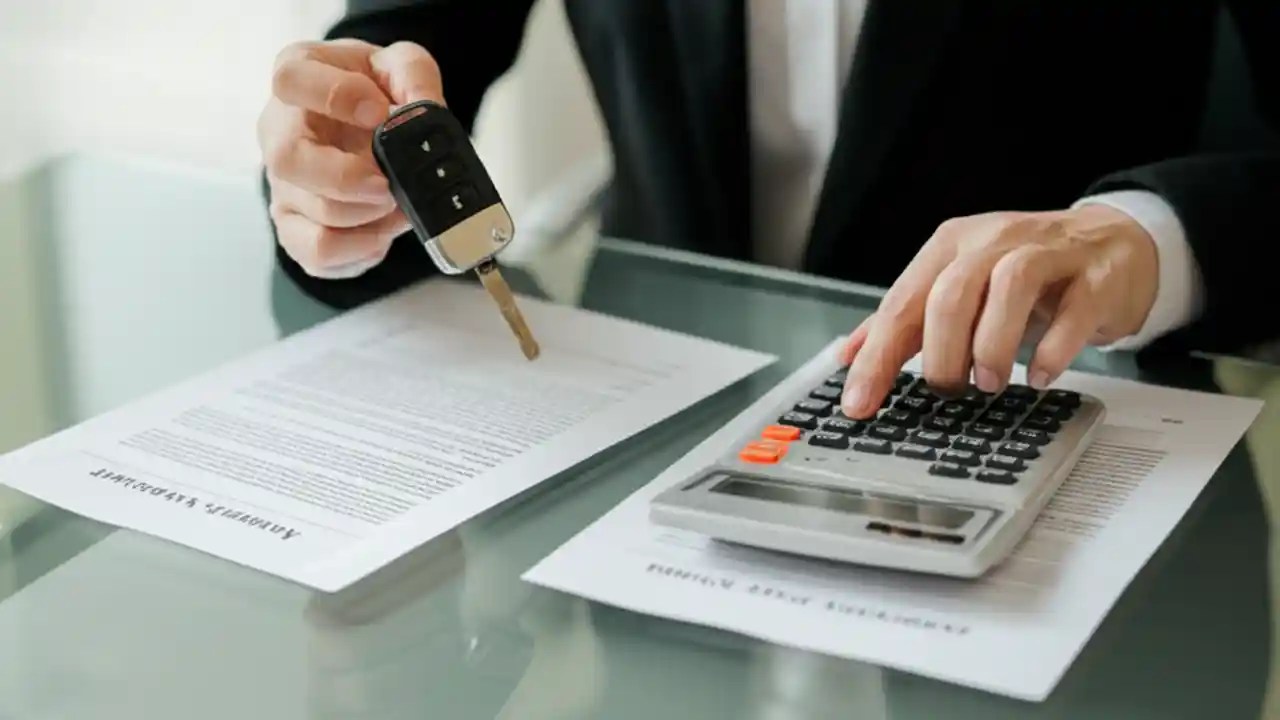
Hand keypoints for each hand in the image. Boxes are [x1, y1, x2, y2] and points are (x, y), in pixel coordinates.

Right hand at [258, 39, 444, 277]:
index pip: (290, 79)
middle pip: (288, 160)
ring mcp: (283, 184)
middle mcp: (278, 131)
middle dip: (347, 180)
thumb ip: (413, 75)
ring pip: (311, 217)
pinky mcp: (294, 226)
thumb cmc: (373, 92)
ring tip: (398, 206)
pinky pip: (317, 253)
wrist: (364, 126)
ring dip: (367, 221)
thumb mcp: (399, 65)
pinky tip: (382, 230)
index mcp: (298, 78)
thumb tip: (423, 110)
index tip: (379, 113)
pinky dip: (361, 251)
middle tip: (388, 185)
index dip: (337, 97)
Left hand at [839, 205, 1158, 417]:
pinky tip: (1040, 377)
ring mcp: (1049, 254)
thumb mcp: (961, 287)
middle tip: (947, 390)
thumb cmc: (1028, 275)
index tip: (859, 403)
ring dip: (992, 345)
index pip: (903, 303)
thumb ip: (907, 320)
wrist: (1112, 244)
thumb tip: (850, 355)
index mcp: (952, 246)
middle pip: (952, 293)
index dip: (877, 357)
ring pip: (1010, 286)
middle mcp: (995, 241)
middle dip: (941, 352)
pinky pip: (1074, 309)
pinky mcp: (1095, 277)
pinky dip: (1054, 349)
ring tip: (989, 384)